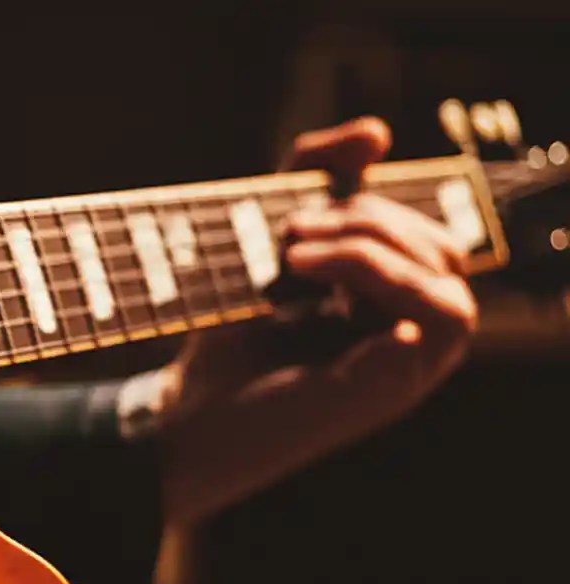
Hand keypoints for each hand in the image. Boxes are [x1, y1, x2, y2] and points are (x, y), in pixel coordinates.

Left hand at [156, 117, 477, 526]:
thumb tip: (377, 129)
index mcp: (394, 304)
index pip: (426, 232)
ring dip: (368, 256)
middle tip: (289, 236)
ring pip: (444, 290)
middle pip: (442, 252)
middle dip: (367, 225)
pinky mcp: (380, 396)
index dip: (372, 203)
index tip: (296, 207)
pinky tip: (322, 298)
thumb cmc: (231, 331)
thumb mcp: (270, 238)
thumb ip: (314, 179)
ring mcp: (403, 372)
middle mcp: (411, 339)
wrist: (184, 409)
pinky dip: (382, 304)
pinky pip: (423, 338)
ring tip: (294, 259)